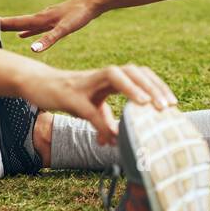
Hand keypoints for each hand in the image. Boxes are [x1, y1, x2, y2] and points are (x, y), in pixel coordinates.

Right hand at [0, 0, 100, 52]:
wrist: (93, 3)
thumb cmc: (79, 15)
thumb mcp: (65, 29)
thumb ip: (49, 39)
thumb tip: (33, 49)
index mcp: (41, 19)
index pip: (17, 22)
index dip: (2, 23)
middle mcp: (41, 17)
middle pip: (18, 22)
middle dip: (4, 24)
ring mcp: (48, 18)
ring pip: (26, 24)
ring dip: (14, 27)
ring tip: (3, 30)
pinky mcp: (55, 20)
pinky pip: (37, 27)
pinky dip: (28, 30)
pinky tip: (26, 34)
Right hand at [22, 64, 177, 146]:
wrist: (37, 85)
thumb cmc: (68, 96)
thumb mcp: (90, 109)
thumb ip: (104, 121)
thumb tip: (114, 140)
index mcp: (110, 78)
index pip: (140, 74)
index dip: (157, 86)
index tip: (172, 103)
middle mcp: (101, 76)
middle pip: (133, 70)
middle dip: (151, 86)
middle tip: (166, 106)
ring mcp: (86, 83)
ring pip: (114, 75)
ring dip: (132, 88)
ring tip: (146, 105)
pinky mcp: (70, 95)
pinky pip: (89, 108)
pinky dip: (101, 122)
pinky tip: (110, 136)